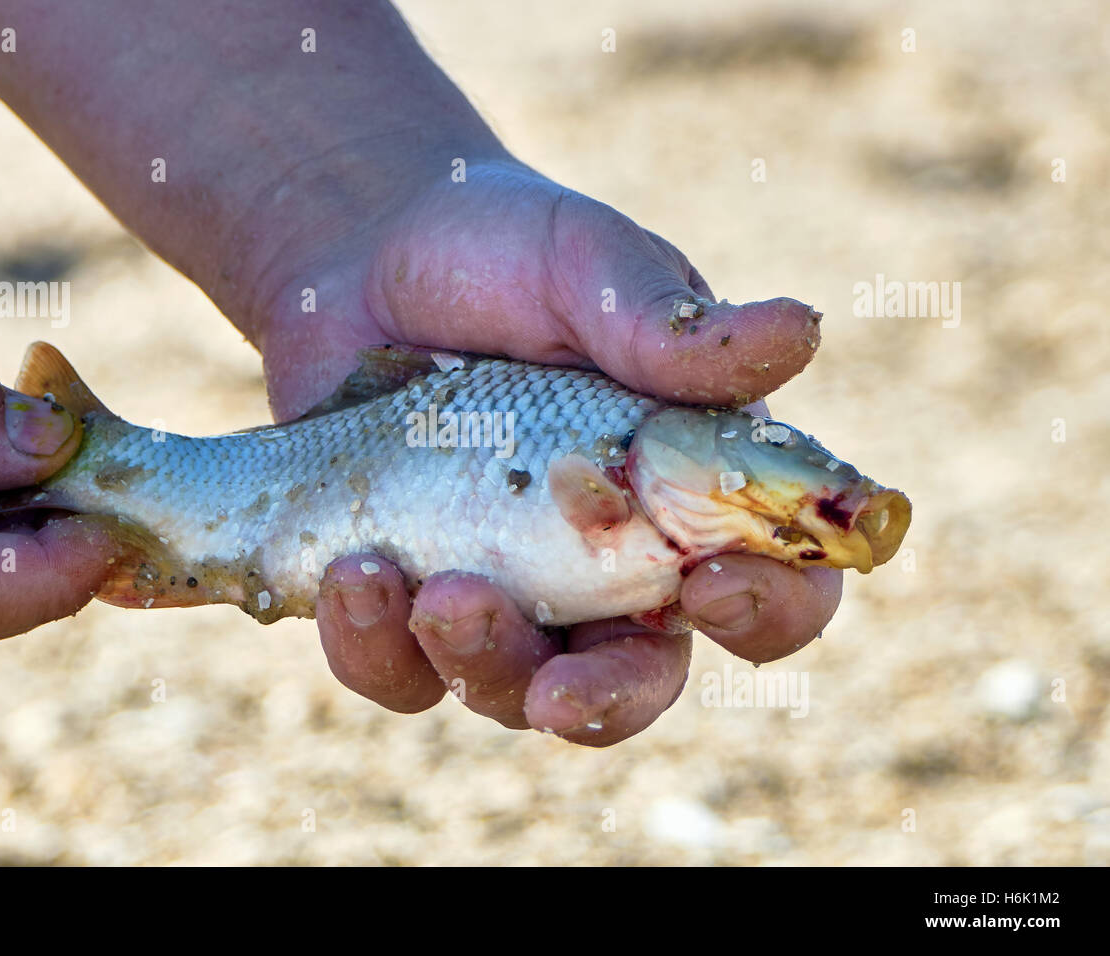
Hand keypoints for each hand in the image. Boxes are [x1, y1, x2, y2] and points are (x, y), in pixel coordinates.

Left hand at [247, 161, 842, 745]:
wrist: (362, 257)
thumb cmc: (501, 252)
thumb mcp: (584, 265)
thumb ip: (669, 322)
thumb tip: (801, 332)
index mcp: (691, 489)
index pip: (780, 583)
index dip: (769, 609)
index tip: (711, 586)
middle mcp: (611, 562)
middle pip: (641, 681)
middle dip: (603, 701)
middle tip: (556, 692)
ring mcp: (509, 594)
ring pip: (515, 691)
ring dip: (475, 663)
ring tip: (411, 582)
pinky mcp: (408, 605)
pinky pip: (399, 671)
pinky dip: (374, 644)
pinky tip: (349, 572)